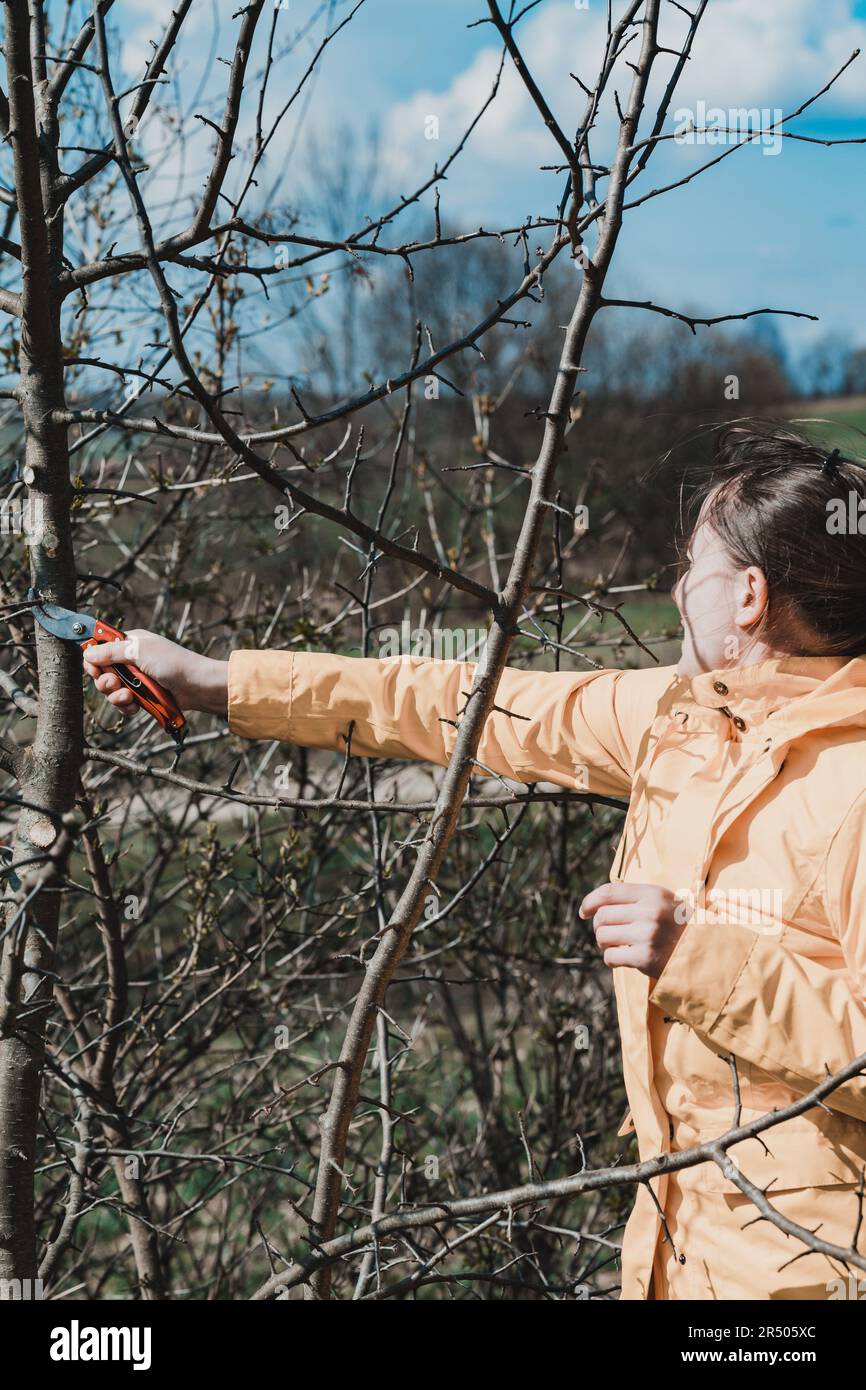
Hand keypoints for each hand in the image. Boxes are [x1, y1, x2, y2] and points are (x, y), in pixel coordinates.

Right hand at [83, 630, 227, 716]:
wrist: (197, 686)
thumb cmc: (173, 662)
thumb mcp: (139, 651)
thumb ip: (111, 652)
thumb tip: (87, 653)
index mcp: (130, 643)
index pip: (101, 649)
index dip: (94, 660)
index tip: (93, 668)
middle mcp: (132, 660)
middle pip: (102, 672)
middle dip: (104, 680)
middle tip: (114, 682)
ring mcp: (137, 679)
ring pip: (111, 690)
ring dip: (116, 695)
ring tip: (128, 696)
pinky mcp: (143, 696)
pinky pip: (124, 703)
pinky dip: (126, 706)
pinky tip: (135, 705)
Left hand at [578, 882, 689, 978]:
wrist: (704, 953)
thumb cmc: (676, 926)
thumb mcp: (661, 902)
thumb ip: (632, 898)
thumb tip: (593, 905)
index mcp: (652, 893)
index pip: (608, 892)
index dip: (589, 901)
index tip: (583, 911)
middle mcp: (649, 912)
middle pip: (602, 916)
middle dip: (598, 926)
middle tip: (607, 933)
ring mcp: (647, 935)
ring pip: (603, 936)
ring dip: (604, 943)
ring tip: (616, 945)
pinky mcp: (645, 957)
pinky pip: (610, 957)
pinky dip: (611, 959)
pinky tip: (623, 958)